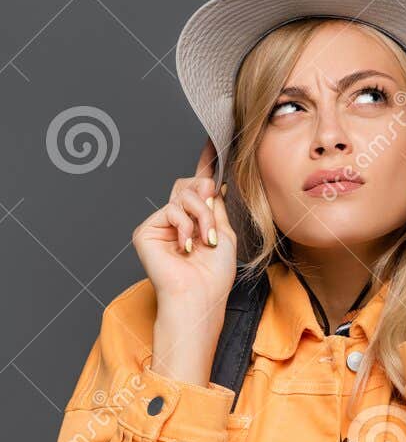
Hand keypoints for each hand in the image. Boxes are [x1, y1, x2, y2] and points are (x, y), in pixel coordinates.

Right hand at [133, 137, 236, 337]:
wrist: (199, 297)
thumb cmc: (213, 275)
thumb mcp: (224, 234)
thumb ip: (216, 207)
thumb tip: (213, 182)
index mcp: (194, 220)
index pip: (198, 187)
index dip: (205, 165)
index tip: (214, 144)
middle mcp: (175, 219)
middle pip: (189, 185)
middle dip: (206, 198)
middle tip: (212, 217)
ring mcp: (159, 224)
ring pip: (183, 195)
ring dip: (202, 216)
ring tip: (206, 240)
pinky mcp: (145, 230)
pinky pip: (171, 209)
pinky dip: (186, 226)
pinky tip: (187, 246)